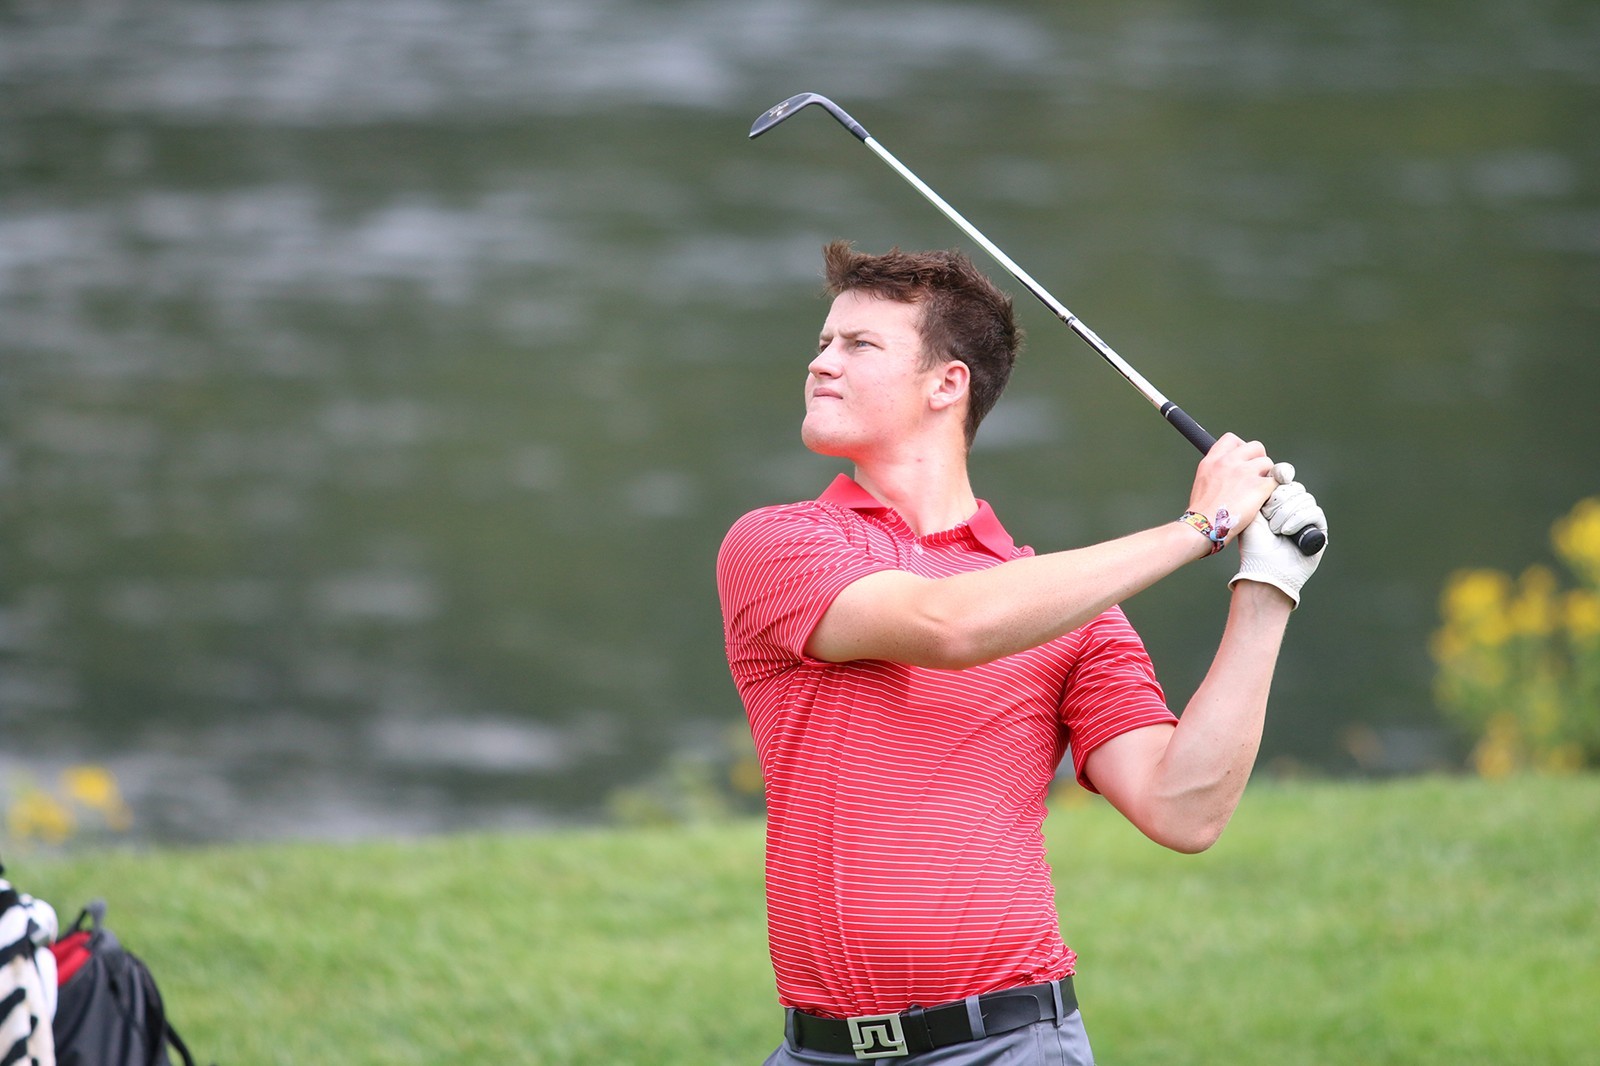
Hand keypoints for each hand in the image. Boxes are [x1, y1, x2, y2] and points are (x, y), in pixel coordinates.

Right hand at [1187, 433, 1277, 545]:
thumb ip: (1219, 472)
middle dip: (1259, 459)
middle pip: (1255, 446)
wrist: (1203, 527)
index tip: (1244, 459)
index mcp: (1213, 460)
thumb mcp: (1203, 482)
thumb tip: (1232, 474)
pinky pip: (1275, 481)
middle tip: (1256, 475)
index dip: (1242, 448)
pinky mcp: (1259, 486)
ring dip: (1266, 476)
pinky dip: (1272, 490)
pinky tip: (1263, 500)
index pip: (1232, 439)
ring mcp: (1245, 472)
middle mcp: (1229, 461)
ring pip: (1268, 463)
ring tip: (1257, 491)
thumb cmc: (1202, 512)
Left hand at [1229, 465, 1327, 605]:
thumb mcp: (1251, 513)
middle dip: (1280, 500)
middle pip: (1295, 487)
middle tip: (1268, 516)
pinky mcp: (1318, 529)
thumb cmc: (1254, 544)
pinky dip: (1299, 519)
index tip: (1278, 477)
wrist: (1264, 568)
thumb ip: (1260, 491)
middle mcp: (1292, 509)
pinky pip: (1314, 511)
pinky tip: (1286, 531)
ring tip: (1275, 529)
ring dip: (1287, 513)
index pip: (1284, 480)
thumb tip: (1272, 472)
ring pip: (1304, 498)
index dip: (1281, 476)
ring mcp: (1306, 518)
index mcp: (1276, 503)